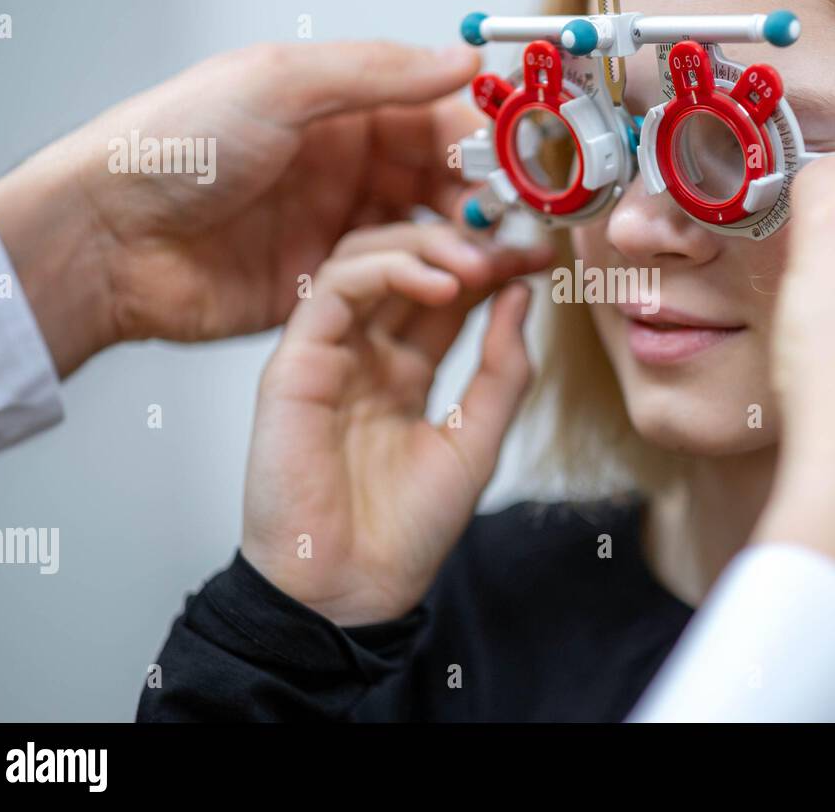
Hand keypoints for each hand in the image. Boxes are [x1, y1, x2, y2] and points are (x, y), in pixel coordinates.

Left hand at [0, 41, 485, 376]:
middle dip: (485, 198)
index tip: (524, 160)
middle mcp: (347, 166)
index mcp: (339, 108)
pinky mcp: (325, 283)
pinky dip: (428, 281)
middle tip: (519, 222)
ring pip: (427, 232)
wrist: (107, 239)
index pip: (436, 115)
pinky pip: (393, 281)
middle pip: (443, 179)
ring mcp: (337, 226)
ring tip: (493, 260)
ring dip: (465, 243)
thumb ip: (377, 74)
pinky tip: (453, 286)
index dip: (484, 136)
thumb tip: (462, 62)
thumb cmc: (177, 145)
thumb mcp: (280, 85)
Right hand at [239, 222, 552, 625]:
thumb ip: (502, 370)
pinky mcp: (294, 363)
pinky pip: (332, 290)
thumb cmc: (407, 530)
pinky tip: (438, 280)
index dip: (491, 267)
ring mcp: (327, 354)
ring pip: (364, 260)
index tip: (540, 257)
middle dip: (464, 245)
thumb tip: (521, 295)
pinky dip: (386, 269)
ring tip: (479, 260)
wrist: (351, 590)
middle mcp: (364, 354)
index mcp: (403, 372)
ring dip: (426, 246)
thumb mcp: (478, 441)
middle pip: (407, 267)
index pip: (446, 296)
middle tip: (512, 245)